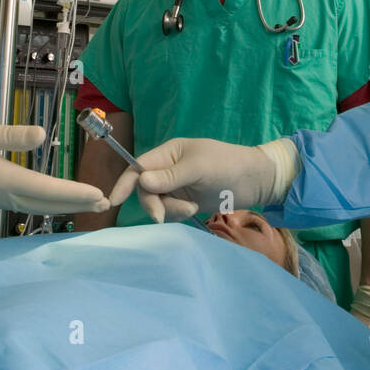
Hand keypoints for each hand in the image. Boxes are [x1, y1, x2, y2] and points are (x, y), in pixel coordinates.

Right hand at [0, 123, 110, 219]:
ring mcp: (3, 201)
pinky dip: (52, 203)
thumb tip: (42, 135)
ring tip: (93, 203)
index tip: (98, 193)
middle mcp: (7, 195)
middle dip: (79, 202)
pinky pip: (32, 204)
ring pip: (42, 205)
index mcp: (5, 179)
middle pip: (50, 202)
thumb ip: (10, 135)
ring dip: (68, 205)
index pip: (47, 188)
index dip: (75, 192)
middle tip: (106, 202)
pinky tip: (63, 201)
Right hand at [108, 137, 291, 222]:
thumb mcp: (199, 168)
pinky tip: (194, 210)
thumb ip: (170, 176)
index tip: (114, 201)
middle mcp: (168, 169)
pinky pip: (170, 211)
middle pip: (145, 189)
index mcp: (169, 153)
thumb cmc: (228, 165)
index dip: (125, 183)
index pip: (138, 167)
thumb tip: (141, 180)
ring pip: (158, 202)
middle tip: (163, 217)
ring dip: (171, 209)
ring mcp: (177, 186)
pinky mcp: (185, 200)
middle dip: (154, 203)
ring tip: (192, 208)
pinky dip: (178, 214)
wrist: (255, 181)